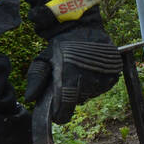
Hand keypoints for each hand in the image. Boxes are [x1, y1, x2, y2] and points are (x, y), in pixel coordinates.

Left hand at [24, 11, 121, 126]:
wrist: (82, 27)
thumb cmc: (60, 45)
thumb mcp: (44, 58)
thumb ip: (36, 78)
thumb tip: (30, 98)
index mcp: (71, 74)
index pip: (66, 105)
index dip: (60, 113)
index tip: (56, 116)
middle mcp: (90, 78)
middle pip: (78, 101)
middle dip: (69, 97)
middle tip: (66, 81)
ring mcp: (104, 77)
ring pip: (90, 95)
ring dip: (82, 90)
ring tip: (78, 73)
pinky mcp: (113, 75)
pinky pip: (101, 88)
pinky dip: (93, 85)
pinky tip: (88, 72)